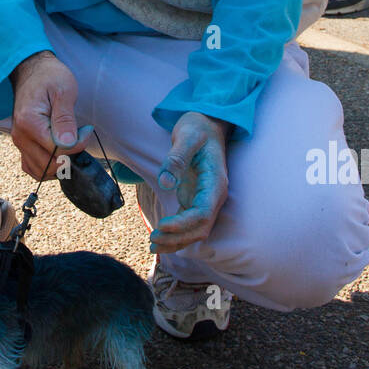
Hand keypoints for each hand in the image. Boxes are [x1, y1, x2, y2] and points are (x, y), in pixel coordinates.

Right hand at [10, 50, 93, 179]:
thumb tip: (68, 143)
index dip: (78, 145)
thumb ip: (65, 118)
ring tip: (70, 143)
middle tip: (79, 135)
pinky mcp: (22, 145)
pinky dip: (48, 168)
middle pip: (50, 165)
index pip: (57, 151)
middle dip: (71, 155)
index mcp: (29, 122)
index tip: (86, 129)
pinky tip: (59, 153)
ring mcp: (19, 142)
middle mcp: (20, 136)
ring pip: (42, 172)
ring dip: (61, 164)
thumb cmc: (50, 76)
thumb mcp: (64, 90)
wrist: (31, 70)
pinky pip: (33, 168)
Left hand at [150, 112, 229, 253]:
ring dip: (176, 241)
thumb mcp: (186, 136)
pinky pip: (188, 223)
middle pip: (201, 228)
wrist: (206, 122)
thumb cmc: (197, 127)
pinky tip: (158, 239)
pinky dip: (175, 234)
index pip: (203, 212)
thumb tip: (165, 182)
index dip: (184, 224)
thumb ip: (176, 158)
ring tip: (152, 245)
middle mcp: (214, 195)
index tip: (162, 225)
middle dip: (178, 238)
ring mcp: (205, 199)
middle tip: (153, 239)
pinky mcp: (195, 199)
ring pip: (195, 230)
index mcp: (215, 182)